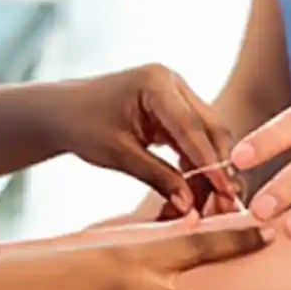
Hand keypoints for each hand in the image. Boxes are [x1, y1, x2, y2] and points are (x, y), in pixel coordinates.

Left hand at [50, 64, 242, 213]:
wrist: (60, 112)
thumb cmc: (81, 126)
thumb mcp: (118, 154)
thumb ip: (157, 177)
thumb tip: (190, 207)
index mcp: (155, 82)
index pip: (191, 126)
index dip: (210, 161)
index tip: (226, 191)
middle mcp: (171, 82)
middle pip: (208, 127)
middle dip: (218, 166)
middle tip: (230, 202)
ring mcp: (173, 93)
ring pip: (204, 134)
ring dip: (210, 167)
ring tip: (217, 202)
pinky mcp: (171, 108)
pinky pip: (192, 137)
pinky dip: (195, 162)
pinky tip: (200, 190)